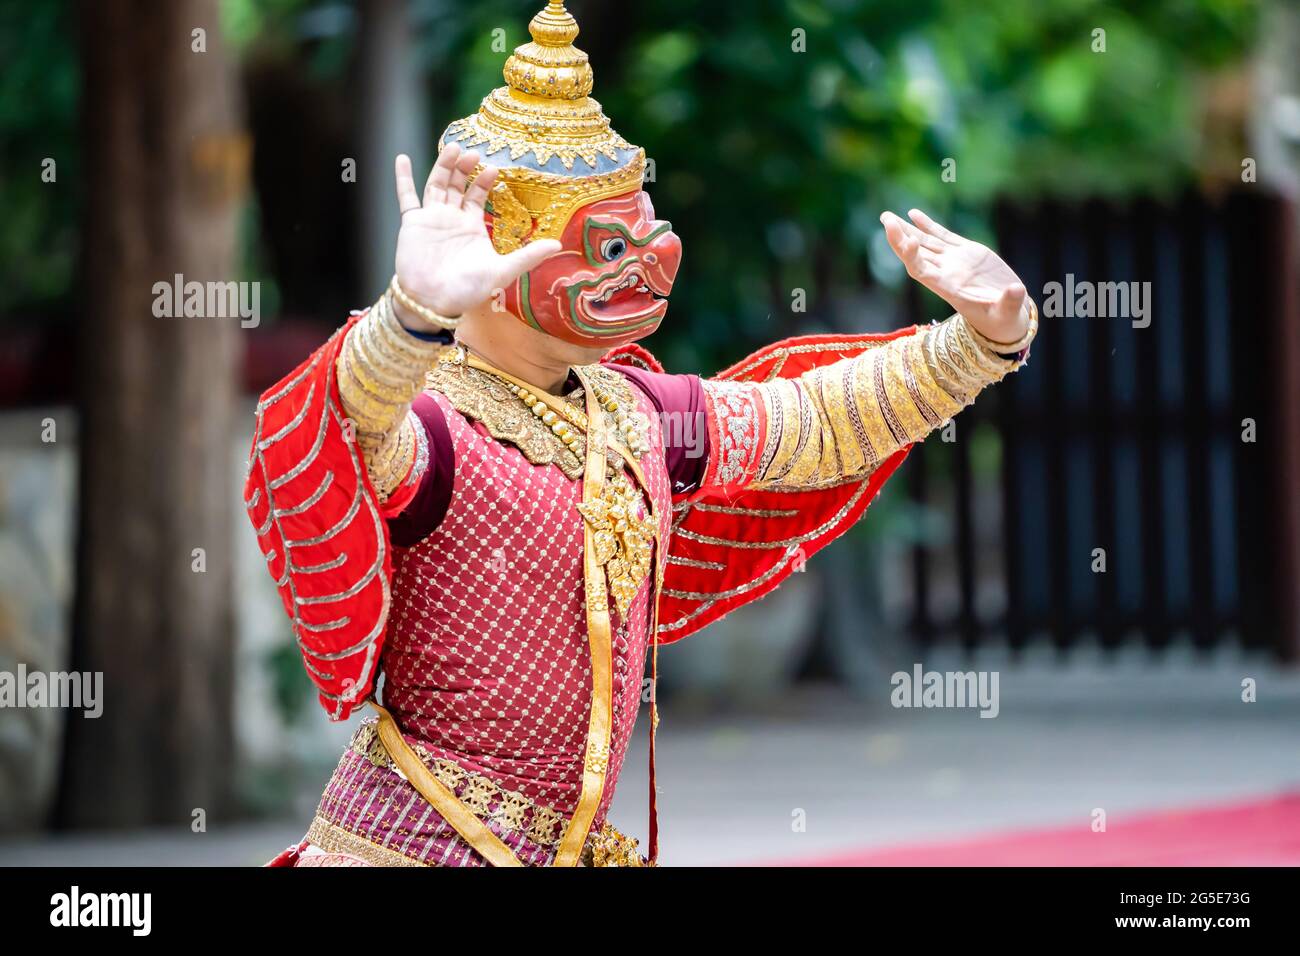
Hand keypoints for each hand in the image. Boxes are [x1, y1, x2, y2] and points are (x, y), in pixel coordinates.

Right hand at [390, 143, 559, 324]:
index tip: (493, 168)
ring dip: (443, 166)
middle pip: (458, 185)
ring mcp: (431, 219)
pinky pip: (406, 197)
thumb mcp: (502, 271)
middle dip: (465, 168)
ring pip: (437, 184)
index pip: (478, 196)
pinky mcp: (412, 223)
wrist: (433, 302)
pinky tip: (403, 158)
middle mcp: (451, 219)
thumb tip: (558, 245)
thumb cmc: (466, 290)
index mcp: (472, 227)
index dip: (484, 181)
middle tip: (473, 153)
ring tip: (452, 148)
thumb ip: (528, 256)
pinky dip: (403, 178)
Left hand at [881, 209, 1031, 344]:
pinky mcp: (966, 252)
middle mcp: (945, 273)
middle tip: (885, 218)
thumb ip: (1010, 303)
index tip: (906, 242)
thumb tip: (1017, 291)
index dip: (912, 256)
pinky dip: (928, 225)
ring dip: (906, 229)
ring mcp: (954, 262)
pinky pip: (942, 236)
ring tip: (887, 216)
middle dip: (900, 237)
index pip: (922, 271)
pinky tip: (912, 214)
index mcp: (949, 289)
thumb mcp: (1007, 314)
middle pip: (915, 254)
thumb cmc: (1003, 320)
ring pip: (924, 242)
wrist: (1006, 314)